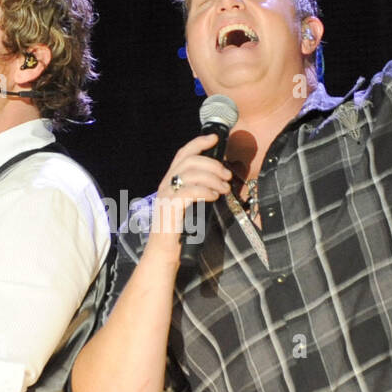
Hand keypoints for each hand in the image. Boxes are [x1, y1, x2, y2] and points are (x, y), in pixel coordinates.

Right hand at [145, 133, 231, 255]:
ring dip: (212, 178)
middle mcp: (166, 184)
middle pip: (190, 160)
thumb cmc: (180, 231)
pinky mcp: (170, 207)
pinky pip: (189, 191)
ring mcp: (166, 195)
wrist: (164, 253)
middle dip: (212, 163)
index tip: (215, 138)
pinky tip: (214, 196)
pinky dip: (205, 191)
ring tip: (225, 189)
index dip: (199, 142)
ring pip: (191, 173)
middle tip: (227, 176)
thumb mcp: (190, 205)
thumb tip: (220, 180)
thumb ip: (198, 190)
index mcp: (170, 181)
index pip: (183, 153)